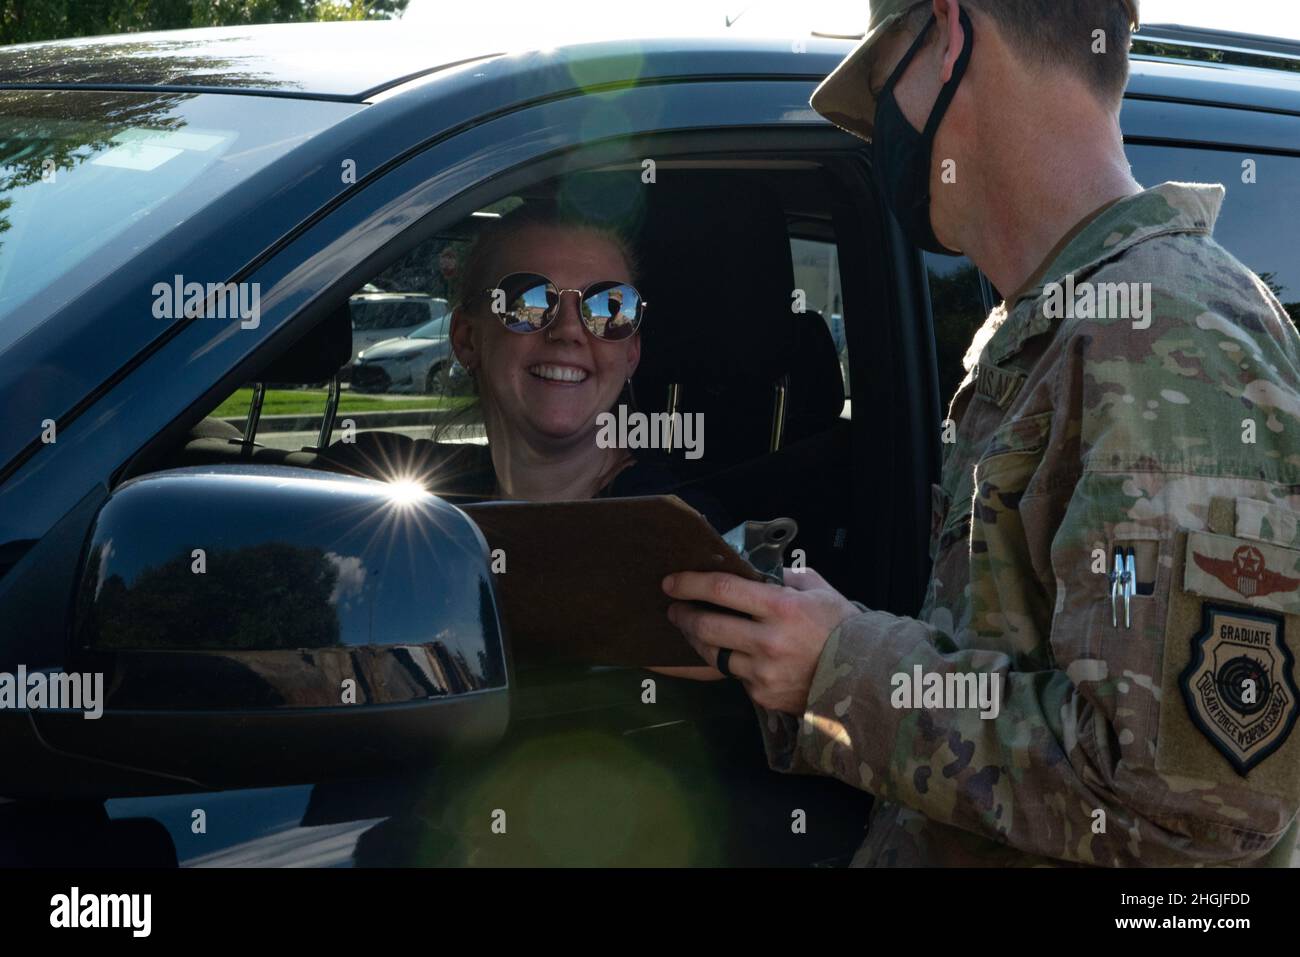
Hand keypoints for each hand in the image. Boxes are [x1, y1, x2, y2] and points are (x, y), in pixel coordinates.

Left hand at [661, 568, 862, 714]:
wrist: (866, 679)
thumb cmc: (842, 628)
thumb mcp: (820, 591)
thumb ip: (787, 577)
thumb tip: (755, 570)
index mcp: (781, 608)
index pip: (722, 590)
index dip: (690, 583)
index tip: (671, 581)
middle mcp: (767, 641)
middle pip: (706, 626)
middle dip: (683, 615)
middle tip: (674, 607)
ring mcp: (762, 672)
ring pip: (712, 654)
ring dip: (695, 640)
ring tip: (691, 627)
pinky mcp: (762, 695)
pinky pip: (734, 675)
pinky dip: (729, 662)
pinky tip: (728, 652)